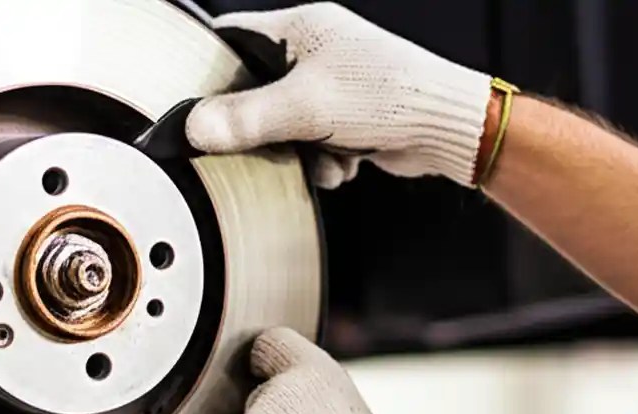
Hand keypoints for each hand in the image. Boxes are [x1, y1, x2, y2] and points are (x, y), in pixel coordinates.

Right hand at [186, 2, 492, 187]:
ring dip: (297, 150)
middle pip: (253, 92)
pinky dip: (322, 160)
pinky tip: (344, 161)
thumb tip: (194, 128)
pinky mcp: (346, 117)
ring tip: (323, 150)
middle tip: (268, 141)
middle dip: (261, 128)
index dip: (207, 68)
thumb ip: (245, 118)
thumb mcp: (304, 108)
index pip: (230, 38)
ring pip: (282, 126)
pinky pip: (311, 143)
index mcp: (299, 28)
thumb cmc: (389, 98)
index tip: (190, 102)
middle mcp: (314, 51)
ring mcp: (331, 85)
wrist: (447, 129)